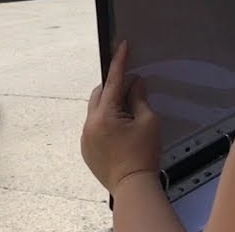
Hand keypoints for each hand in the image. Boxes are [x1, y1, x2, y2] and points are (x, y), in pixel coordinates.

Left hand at [81, 41, 161, 194]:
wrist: (132, 187)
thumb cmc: (143, 156)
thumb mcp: (149, 122)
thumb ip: (139, 99)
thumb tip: (135, 84)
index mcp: (105, 115)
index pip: (112, 81)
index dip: (119, 62)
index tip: (121, 46)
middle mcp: (90, 124)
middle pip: (99, 94)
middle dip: (113, 87)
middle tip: (131, 89)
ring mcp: (85, 137)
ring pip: (95, 110)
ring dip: (109, 106)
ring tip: (128, 115)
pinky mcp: (86, 149)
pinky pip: (93, 126)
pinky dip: (105, 121)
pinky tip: (120, 131)